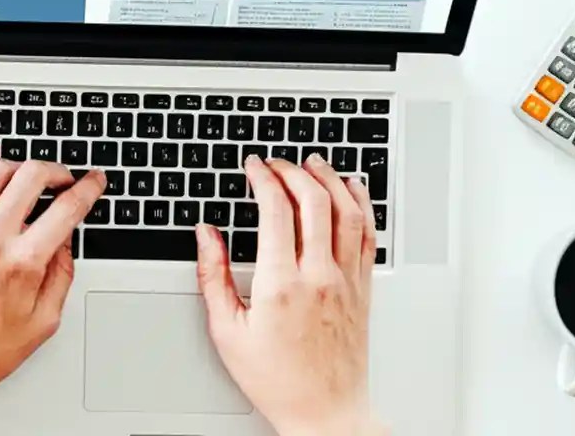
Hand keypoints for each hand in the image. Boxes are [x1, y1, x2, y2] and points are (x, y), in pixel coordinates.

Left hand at [0, 147, 105, 434]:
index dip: (88, 188)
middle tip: (64, 178)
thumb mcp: (44, 321)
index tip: (94, 181)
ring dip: (19, 165)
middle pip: (31, 176)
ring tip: (29, 174)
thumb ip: (61, 274)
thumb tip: (65, 240)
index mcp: (23, 262)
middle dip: (57, 170)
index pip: (66, 208)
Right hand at [195, 155, 384, 435]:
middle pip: (313, 200)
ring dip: (329, 178)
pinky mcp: (363, 287)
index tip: (253, 167)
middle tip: (276, 164)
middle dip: (293, 170)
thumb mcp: (228, 331)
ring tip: (312, 163)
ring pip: (346, 210)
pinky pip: (368, 234)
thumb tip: (206, 235)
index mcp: (281, 284)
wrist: (325, 413)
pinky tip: (351, 189)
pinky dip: (361, 203)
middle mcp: (318, 276)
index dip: (263, 177)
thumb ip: (213, 276)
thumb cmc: (277, 380)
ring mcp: (346, 280)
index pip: (276, 210)